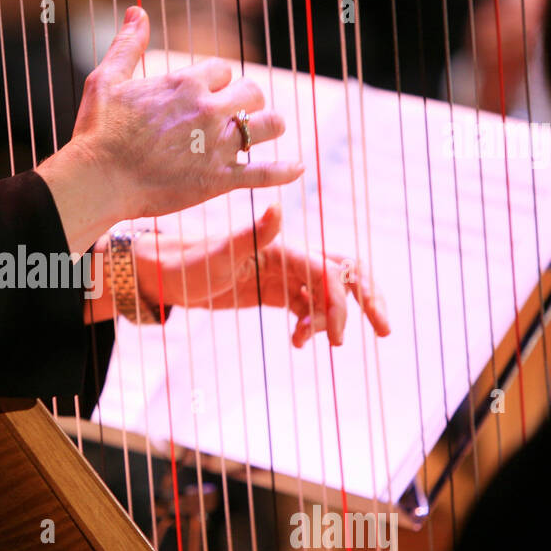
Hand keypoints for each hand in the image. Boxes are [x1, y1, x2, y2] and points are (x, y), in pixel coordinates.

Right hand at [37, 6, 300, 252]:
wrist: (98, 179)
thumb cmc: (98, 131)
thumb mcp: (107, 79)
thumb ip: (128, 44)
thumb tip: (137, 11)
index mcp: (186, 83)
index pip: (223, 71)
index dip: (217, 82)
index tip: (205, 95)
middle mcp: (208, 109)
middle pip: (252, 93)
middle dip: (246, 101)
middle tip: (234, 114)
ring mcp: (217, 145)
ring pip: (269, 125)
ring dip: (268, 126)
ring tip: (262, 132)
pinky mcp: (219, 179)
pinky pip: (265, 172)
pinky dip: (285, 171)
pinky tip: (298, 168)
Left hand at [121, 206, 391, 346]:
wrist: (165, 273)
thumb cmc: (188, 264)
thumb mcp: (218, 255)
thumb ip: (252, 235)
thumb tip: (279, 207)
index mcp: (284, 248)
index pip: (329, 273)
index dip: (340, 304)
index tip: (337, 339)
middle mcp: (290, 256)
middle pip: (345, 273)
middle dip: (367, 299)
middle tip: (385, 331)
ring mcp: (283, 272)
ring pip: (328, 292)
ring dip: (332, 318)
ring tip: (311, 343)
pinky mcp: (274, 288)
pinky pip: (307, 304)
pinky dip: (312, 323)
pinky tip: (299, 342)